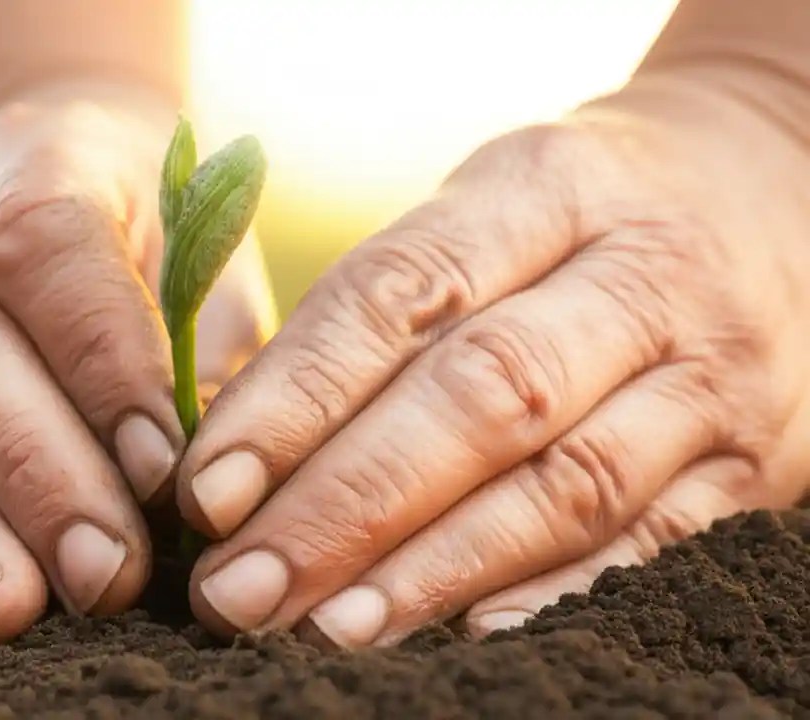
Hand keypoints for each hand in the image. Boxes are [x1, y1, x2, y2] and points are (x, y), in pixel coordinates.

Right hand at [0, 80, 275, 647]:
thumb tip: (213, 488)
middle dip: (38, 474)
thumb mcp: (208, 255)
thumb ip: (207, 350)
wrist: (66, 175)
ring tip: (8, 609)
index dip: (100, 359)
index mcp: (28, 166)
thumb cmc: (163, 229)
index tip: (165, 466)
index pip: (44, 248)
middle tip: (104, 571)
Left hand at [178, 74, 809, 646]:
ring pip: (566, 481)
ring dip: (434, 569)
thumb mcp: (487, 209)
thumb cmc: (574, 219)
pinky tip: (459, 635)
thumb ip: (385, 313)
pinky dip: (550, 594)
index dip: (296, 397)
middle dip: (347, 505)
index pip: (399, 293)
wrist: (778, 190)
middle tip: (240, 590)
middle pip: (482, 398)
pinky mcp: (751, 462)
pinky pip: (653, 541)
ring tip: (326, 629)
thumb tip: (248, 456)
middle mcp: (642, 272)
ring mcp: (712, 372)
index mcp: (546, 187)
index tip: (208, 489)